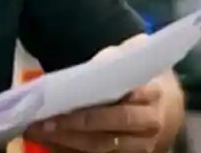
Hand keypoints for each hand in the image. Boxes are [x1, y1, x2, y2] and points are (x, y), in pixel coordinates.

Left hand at [24, 42, 167, 152]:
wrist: (164, 102)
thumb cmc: (138, 75)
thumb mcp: (130, 56)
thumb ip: (110, 60)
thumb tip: (87, 70)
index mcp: (152, 96)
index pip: (122, 110)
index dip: (89, 113)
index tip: (60, 106)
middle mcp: (149, 127)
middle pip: (107, 134)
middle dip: (71, 129)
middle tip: (40, 122)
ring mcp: (140, 147)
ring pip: (99, 149)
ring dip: (64, 142)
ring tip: (36, 131)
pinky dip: (67, 149)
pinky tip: (47, 140)